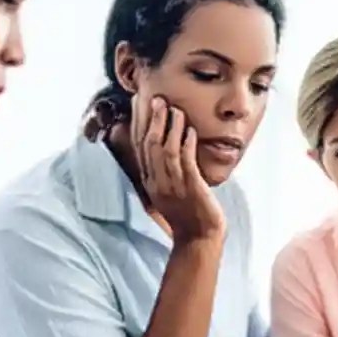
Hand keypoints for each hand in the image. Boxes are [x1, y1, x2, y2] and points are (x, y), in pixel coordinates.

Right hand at [131, 94, 225, 241]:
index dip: (139, 123)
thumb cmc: (188, 215)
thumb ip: (165, 172)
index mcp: (150, 182)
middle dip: (151, 119)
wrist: (198, 239)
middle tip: (155, 98)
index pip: (139, 147)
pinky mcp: (190, 187)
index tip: (140, 104)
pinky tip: (190, 130)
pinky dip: (186, 143)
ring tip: (174, 108)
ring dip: (169, 127)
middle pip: (148, 144)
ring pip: (165, 150)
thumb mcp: (170, 192)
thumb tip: (167, 147)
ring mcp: (172, 185)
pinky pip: (185, 161)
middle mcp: (157, 182)